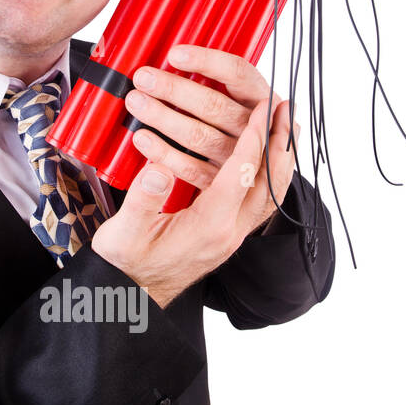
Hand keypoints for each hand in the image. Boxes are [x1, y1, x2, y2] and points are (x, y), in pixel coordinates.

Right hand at [90, 45, 300, 307]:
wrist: (133, 297)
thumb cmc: (127, 265)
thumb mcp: (123, 233)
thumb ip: (142, 201)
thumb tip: (159, 168)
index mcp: (208, 227)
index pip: (240, 176)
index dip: (252, 140)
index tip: (260, 110)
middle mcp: (229, 232)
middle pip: (269, 183)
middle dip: (277, 142)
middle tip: (282, 107)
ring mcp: (232, 235)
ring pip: (270, 192)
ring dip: (278, 157)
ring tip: (281, 126)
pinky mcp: (227, 234)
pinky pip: (259, 200)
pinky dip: (267, 174)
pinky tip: (264, 158)